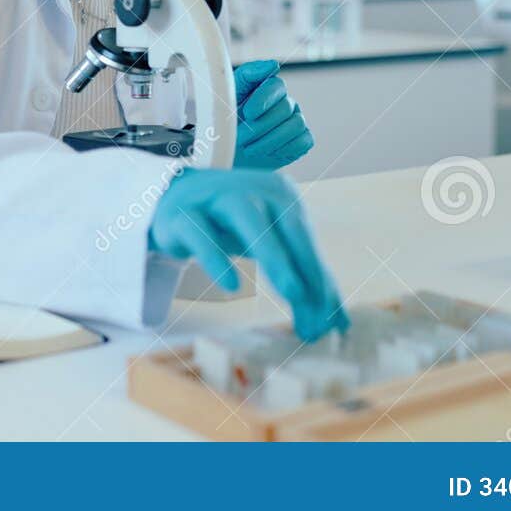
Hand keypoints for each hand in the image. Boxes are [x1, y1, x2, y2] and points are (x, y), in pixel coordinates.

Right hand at [149, 167, 347, 340]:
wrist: (173, 198)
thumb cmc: (231, 224)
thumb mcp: (268, 243)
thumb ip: (301, 274)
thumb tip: (337, 320)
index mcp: (279, 194)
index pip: (304, 236)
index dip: (318, 274)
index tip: (329, 317)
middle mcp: (252, 190)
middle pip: (286, 227)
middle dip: (305, 265)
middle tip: (320, 305)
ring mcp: (216, 198)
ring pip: (249, 222)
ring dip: (274, 256)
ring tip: (293, 293)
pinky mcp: (184, 214)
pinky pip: (202, 235)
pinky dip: (217, 260)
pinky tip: (232, 286)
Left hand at [232, 60, 313, 169]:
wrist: (228, 154)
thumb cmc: (226, 122)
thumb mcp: (229, 96)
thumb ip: (249, 74)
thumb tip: (274, 65)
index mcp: (268, 89)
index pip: (276, 85)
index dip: (264, 99)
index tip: (248, 113)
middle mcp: (286, 102)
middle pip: (285, 108)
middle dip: (261, 125)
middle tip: (241, 137)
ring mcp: (296, 121)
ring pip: (295, 125)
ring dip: (270, 140)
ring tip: (249, 149)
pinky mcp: (302, 140)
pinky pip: (303, 141)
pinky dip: (284, 149)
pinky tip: (267, 153)